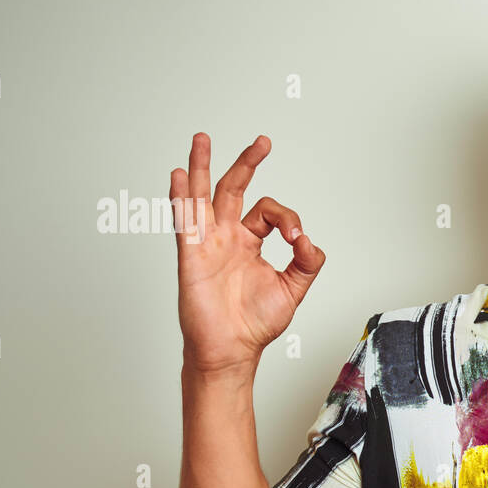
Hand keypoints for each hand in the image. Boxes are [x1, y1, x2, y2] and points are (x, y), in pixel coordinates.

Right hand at [170, 133, 325, 374]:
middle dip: (247, 163)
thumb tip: (310, 241)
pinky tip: (178, 175)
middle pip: (234, 190)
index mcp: (250, 243)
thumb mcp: (292, 289)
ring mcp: (208, 243)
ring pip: (203, 196)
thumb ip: (306, 263)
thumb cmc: (254, 324)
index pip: (269, 213)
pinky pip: (185, 221)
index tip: (298, 243)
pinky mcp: (192, 255)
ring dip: (201, 166)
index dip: (288, 221)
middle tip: (262, 142)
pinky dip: (181, 198)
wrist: (231, 349)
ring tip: (202, 138)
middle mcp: (227, 237)